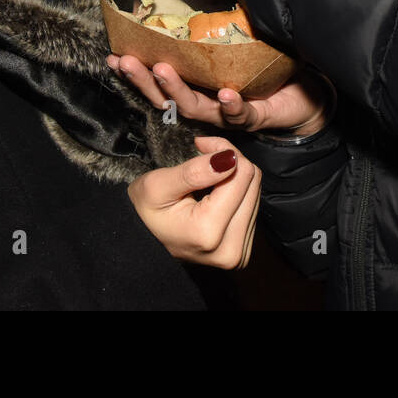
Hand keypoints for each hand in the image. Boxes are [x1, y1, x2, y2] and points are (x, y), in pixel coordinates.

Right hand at [108, 54, 331, 136]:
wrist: (306, 98)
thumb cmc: (267, 71)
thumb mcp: (235, 47)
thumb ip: (212, 31)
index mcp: (198, 86)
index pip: (159, 81)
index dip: (135, 71)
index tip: (113, 56)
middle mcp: (207, 103)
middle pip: (167, 98)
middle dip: (143, 80)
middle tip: (124, 61)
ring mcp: (228, 114)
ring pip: (196, 108)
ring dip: (176, 90)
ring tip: (162, 70)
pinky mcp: (256, 118)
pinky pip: (241, 115)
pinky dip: (231, 106)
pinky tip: (225, 93)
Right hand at [127, 136, 261, 268]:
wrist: (142, 242)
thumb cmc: (145, 212)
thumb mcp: (158, 185)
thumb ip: (194, 171)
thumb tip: (229, 158)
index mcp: (208, 232)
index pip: (242, 175)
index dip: (224, 151)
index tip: (202, 145)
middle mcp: (230, 249)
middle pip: (253, 183)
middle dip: (231, 161)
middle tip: (204, 154)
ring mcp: (238, 253)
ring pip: (255, 192)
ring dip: (234, 175)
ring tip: (206, 174)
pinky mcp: (243, 250)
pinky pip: (252, 206)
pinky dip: (235, 192)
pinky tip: (215, 192)